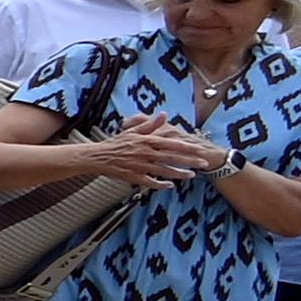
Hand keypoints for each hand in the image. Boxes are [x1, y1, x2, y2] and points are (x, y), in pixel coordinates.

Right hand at [108, 122, 223, 183]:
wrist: (96, 156)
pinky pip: (150, 182)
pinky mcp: (133, 176)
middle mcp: (146, 153)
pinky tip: (170, 186)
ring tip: (192, 175)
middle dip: (190, 161)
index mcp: (147, 141)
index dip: (188, 147)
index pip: (172, 144)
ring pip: (164, 170)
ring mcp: (140, 166)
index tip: (200, 149)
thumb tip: (164, 114)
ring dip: (180, 173)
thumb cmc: (115, 143)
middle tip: (204, 163)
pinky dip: (160, 184)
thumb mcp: (132, 131)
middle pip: (172, 157)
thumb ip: (150, 124)